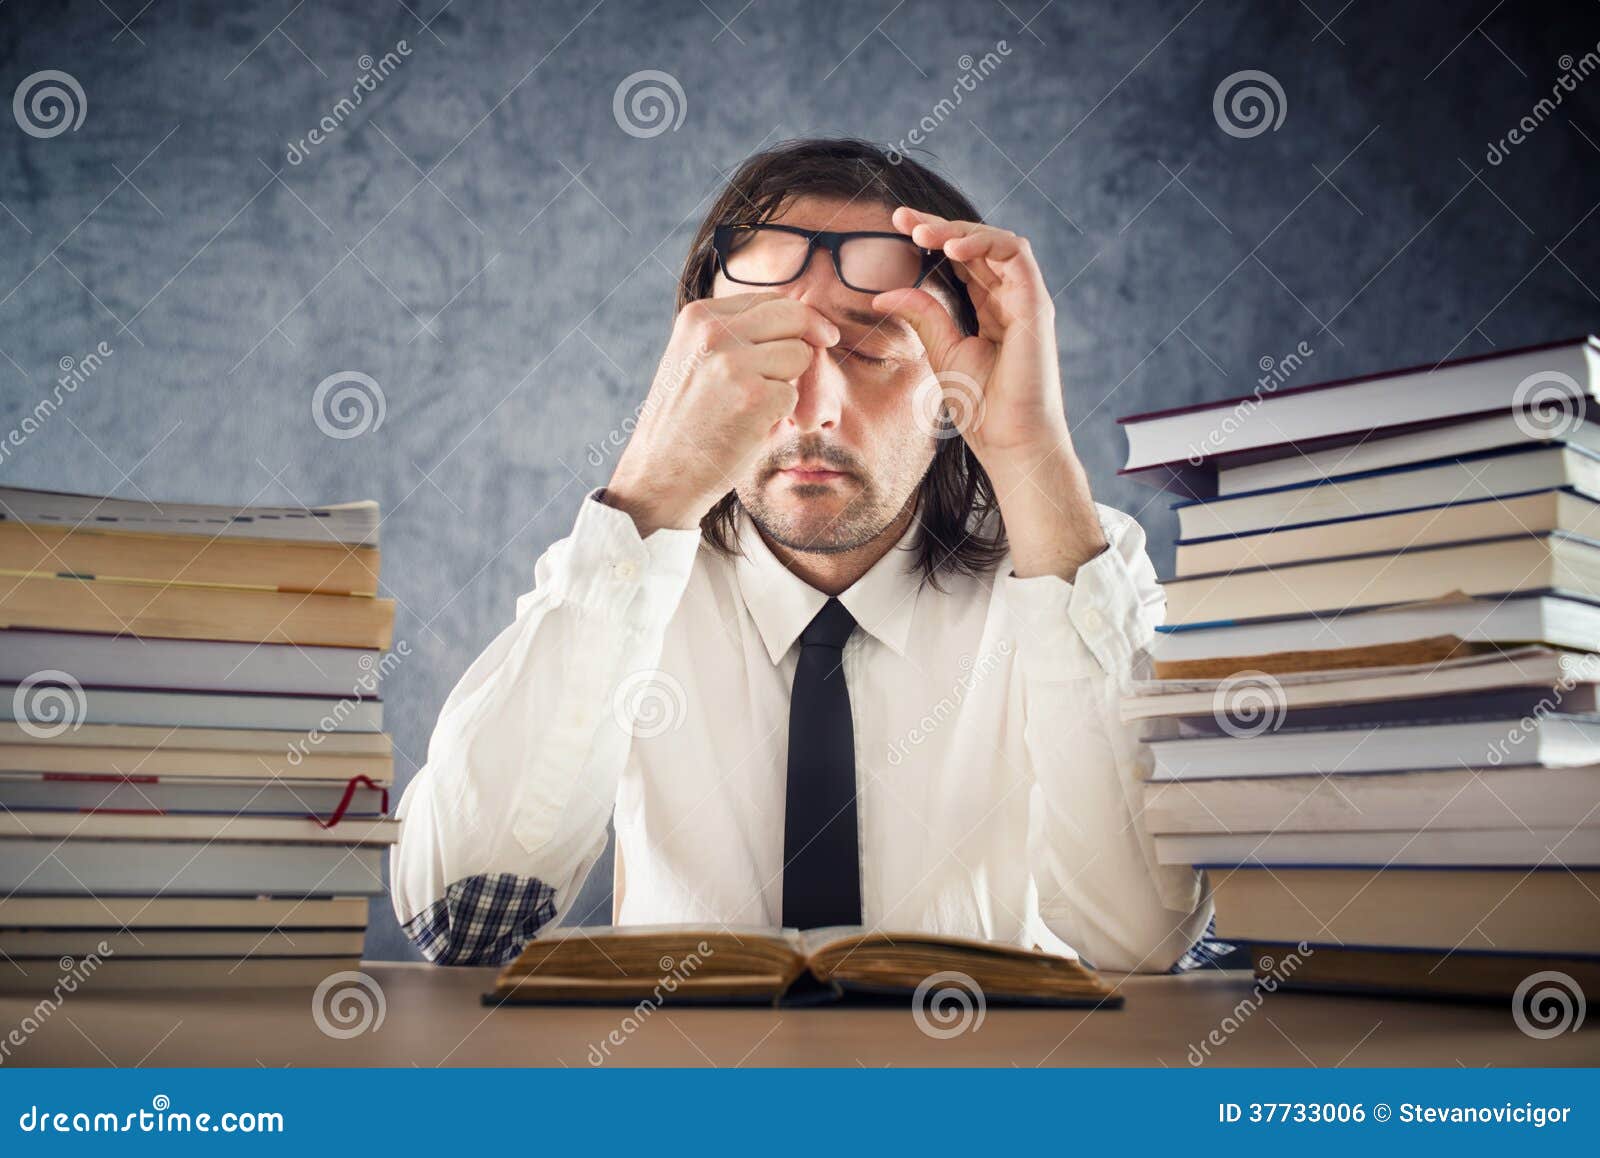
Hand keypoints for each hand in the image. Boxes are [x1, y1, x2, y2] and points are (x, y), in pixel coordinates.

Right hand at [606, 292, 839, 535]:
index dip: (795, 321)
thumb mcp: (695, 360)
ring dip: (788, 383)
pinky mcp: (753, 398)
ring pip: (799, 355)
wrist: (659, 474)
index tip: (810, 337)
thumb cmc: (684, 421)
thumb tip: (802, 320)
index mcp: (698, 316)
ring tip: (752, 406)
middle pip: (793, 316)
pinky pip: (793, 395)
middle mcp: (714, 332)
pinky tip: (748, 427)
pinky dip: (779, 415)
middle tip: (811, 360)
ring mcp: (733, 363)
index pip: (769, 299)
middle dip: (810, 338)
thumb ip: (736, 334)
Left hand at [875, 208, 1106, 578]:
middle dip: (940, 226)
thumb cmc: (982, 407)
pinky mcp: (1036, 307)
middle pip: (978, 244)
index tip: (896, 225)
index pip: (962, 259)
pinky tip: (951, 250)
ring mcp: (1026, 301)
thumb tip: (882, 292)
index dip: (932, 237)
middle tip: (902, 219)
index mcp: (990, 308)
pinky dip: (985, 245)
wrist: (1009, 443)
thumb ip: (922, 316)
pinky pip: (1016, 257)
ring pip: (998, 242)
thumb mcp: (942, 353)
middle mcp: (1011, 298)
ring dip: (959, 231)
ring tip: (923, 233)